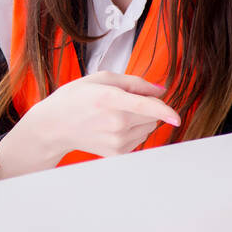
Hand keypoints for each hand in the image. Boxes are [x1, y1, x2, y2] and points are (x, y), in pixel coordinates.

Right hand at [0, 72, 181, 179]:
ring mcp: (116, 140)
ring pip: (148, 128)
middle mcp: (115, 122)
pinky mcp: (117, 152)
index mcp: (110, 99)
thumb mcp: (100, 79)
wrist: (54, 126)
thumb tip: (161, 90)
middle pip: (152, 116)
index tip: (177, 118)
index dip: (165, 111)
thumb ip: (134, 82)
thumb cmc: (75, 99)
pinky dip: (134, 132)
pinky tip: (113, 128)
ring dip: (140, 120)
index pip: (145, 106)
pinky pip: (140, 139)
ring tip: (114, 116)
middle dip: (147, 108)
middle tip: (122, 103)